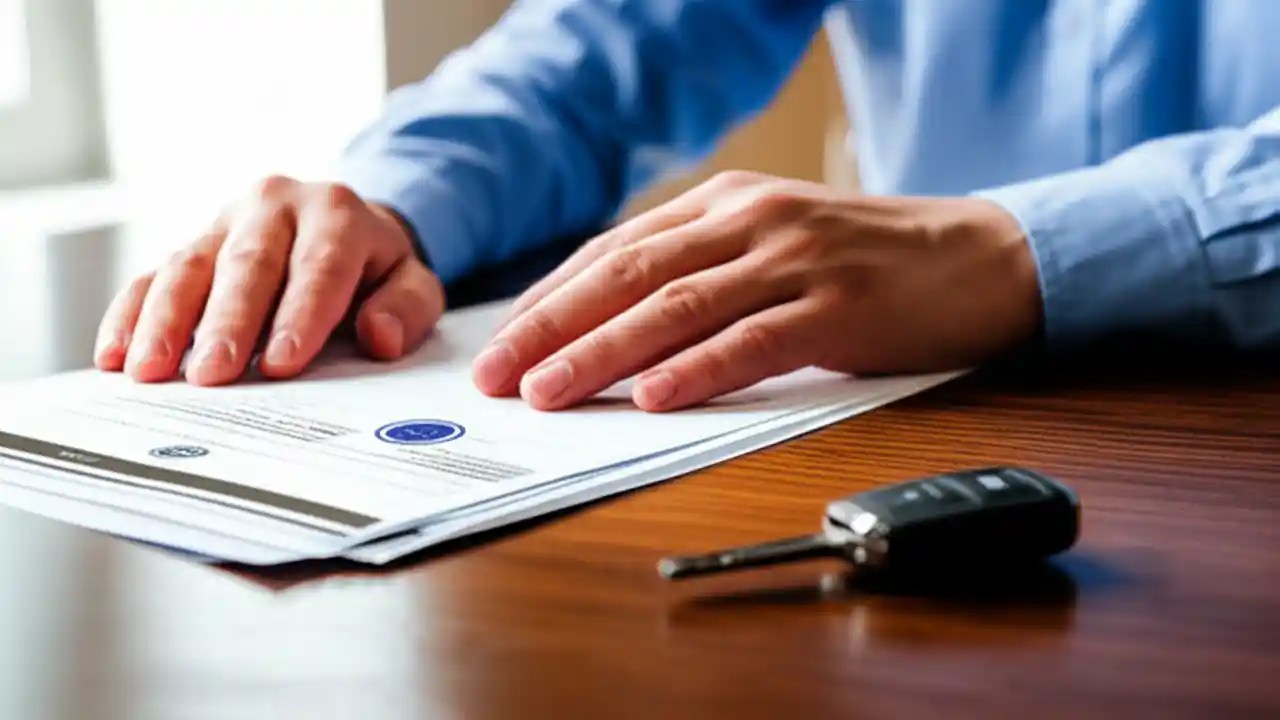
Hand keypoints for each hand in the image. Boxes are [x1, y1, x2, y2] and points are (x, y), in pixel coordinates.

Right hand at [95, 176, 443, 384]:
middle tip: (213, 375)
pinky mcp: (192, 244)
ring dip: (165, 321)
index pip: (320, 266)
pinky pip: (153, 276)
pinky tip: (115, 354)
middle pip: (249, 266)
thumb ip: (406, 307)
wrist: (341, 224)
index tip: (283, 361)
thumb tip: (379, 335)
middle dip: (228, 323)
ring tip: (150, 371)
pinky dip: (130, 314)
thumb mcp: (412, 281)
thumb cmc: (376, 266)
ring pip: (190, 267)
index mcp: (336, 214)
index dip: (301, 314)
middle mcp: (275, 208)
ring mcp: (226, 223)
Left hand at [473, 171, 1039, 411]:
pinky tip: (654, 396)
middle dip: (553, 328)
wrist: (974, 256)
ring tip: (552, 392)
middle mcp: (749, 219)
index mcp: (722, 203)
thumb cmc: (860, 261)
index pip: (613, 252)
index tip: (503, 345)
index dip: (550, 300)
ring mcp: (794, 258)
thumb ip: (697, 272)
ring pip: (678, 306)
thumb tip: (608, 329)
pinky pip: (754, 339)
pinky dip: (699, 369)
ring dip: (605, 352)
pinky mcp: (837, 305)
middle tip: (500, 376)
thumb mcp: (767, 245)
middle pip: (629, 275)